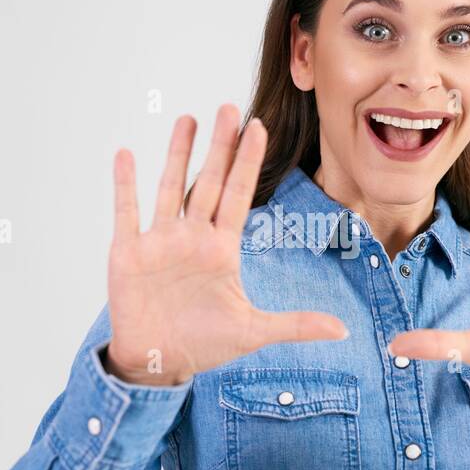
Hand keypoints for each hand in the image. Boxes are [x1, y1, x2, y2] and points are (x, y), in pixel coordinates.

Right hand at [104, 103, 348, 385]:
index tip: (259, 128)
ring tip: (187, 119)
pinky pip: (127, 211)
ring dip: (178, 154)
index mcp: (221, 249)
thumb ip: (296, 325)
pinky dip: (125, 184)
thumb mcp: (253, 333)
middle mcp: (192, 237)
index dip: (249, 162)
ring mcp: (160, 241)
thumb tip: (344, 331)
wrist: (157, 362)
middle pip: (209, 181)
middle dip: (220, 145)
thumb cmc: (203, 344)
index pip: (240, 195)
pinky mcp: (129, 252)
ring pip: (171, 187)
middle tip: (229, 107)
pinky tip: (125, 154)